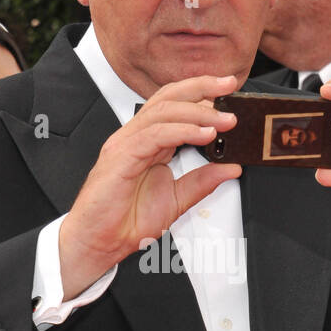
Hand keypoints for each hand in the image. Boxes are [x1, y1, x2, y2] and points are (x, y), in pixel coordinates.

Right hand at [59, 74, 242, 297]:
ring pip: (162, 112)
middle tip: (229, 87)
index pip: (174, 105)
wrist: (99, 243)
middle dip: (201, 88)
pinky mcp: (120, 157)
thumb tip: (231, 168)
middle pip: (168, 97)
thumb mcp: (176, 200)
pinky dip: (182, 132)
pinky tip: (203, 134)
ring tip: (224, 121)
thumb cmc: (125, 221)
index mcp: (148, 143)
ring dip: (198, 112)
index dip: (201, 93)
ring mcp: (125, 144)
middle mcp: (135, 137)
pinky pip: (154, 135)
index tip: (228, 89)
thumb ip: (202, 182)